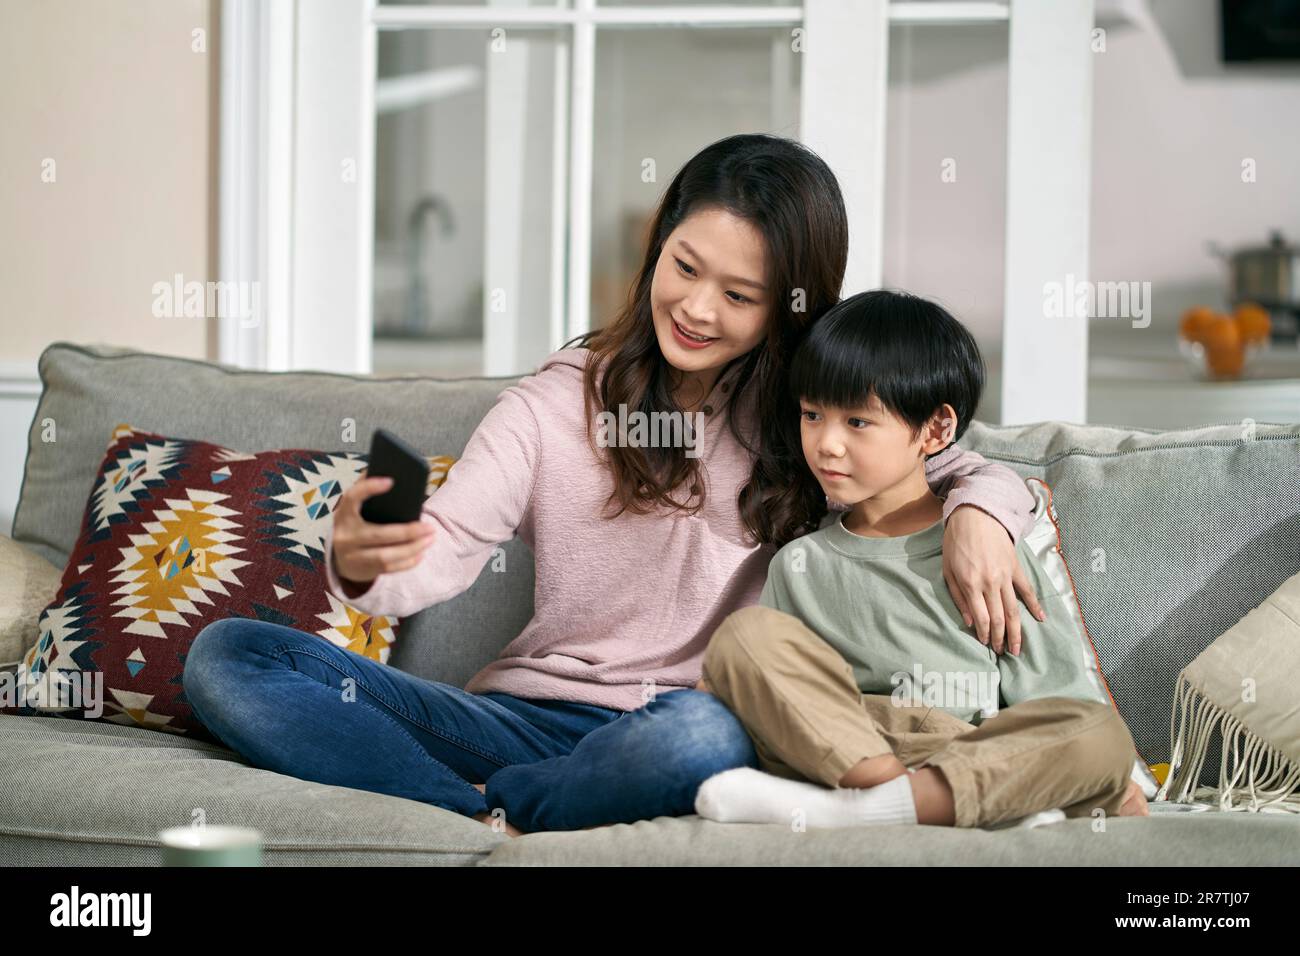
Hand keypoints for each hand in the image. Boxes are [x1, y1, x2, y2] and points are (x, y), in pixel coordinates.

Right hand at [331, 471, 434, 586]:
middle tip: (430, 526)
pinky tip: (421, 552)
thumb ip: (367, 491)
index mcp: (343, 514)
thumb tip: (389, 471)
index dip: (369, 488)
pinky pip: (389, 568)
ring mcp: (352, 556)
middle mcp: (344, 536)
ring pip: (385, 556)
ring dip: (412, 547)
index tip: (391, 480)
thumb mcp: (356, 508)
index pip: (351, 497)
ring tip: (430, 538)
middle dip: (407, 531)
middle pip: (378, 534)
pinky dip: (408, 561)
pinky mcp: (363, 570)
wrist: (339, 557)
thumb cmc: (356, 524)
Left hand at [941, 504, 1046, 655]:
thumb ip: (958, 597)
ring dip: (1017, 631)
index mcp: (971, 584)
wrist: (976, 515)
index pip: (981, 618)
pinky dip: (1035, 605)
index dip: (986, 635)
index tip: (987, 645)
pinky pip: (1027, 589)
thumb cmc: (956, 542)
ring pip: (1014, 609)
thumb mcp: (947, 570)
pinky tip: (1040, 619)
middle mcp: (990, 583)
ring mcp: (1005, 575)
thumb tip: (969, 622)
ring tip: (1018, 648)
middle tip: (1004, 653)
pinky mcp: (1016, 567)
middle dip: (1002, 638)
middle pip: (999, 618)